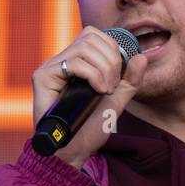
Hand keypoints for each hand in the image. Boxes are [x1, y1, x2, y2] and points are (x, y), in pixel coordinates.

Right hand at [31, 26, 148, 169]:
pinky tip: (97, 91)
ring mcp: (52, 67)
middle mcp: (62, 61)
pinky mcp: (43, 76)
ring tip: (105, 90)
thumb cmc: (90, 128)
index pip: (95, 35)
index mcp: (77, 62)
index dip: (113, 49)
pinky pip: (74, 62)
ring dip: (104, 69)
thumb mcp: (117, 101)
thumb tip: (141, 55)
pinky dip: (93, 74)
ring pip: (84, 47)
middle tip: (112, 86)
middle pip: (91, 37)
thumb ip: (130, 80)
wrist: (74, 150)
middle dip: (111, 60)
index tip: (118, 77)